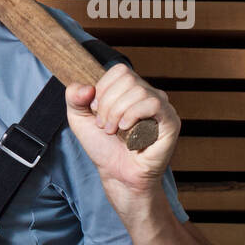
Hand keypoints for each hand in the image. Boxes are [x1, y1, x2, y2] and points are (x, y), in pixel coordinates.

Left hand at [65, 63, 180, 211]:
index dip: (103, 89)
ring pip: (138, 91)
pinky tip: (126, 130)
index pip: (119, 70)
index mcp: (130, 89)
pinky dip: (133, 115)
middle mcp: (148, 94)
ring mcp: (161, 106)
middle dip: (107, 104)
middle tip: (104, 126)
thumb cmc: (104, 147)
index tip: (96, 111)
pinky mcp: (170, 121)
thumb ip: (74, 98)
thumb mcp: (79, 119)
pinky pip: (153, 104)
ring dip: (117, 113)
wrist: (117, 174)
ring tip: (113, 131)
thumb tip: (86, 87)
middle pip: (127, 79)